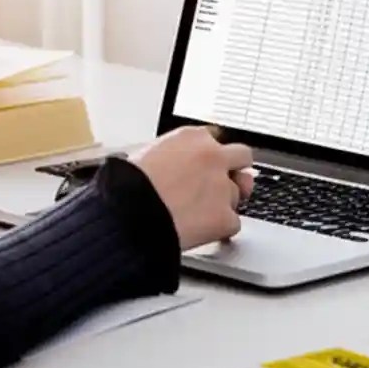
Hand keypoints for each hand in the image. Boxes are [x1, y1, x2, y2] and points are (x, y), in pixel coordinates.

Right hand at [128, 126, 253, 250]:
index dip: (210, 155)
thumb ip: (172, 155)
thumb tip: (176, 165)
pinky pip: (232, 223)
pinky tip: (198, 230)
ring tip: (193, 215)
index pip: (214, 138)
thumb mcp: (145, 154)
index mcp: (192, 137)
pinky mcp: (226, 217)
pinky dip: (219, 229)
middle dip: (235, 170)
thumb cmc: (126, 187)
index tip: (209, 163)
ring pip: (235, 194)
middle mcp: (213, 156)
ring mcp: (223, 187)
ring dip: (221, 203)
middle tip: (225, 184)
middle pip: (242, 157)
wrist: (128, 215)